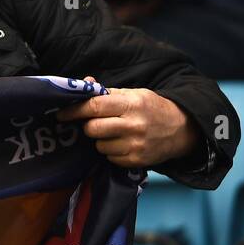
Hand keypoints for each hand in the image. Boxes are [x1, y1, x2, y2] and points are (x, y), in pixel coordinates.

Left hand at [57, 79, 197, 168]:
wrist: (182, 129)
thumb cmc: (152, 108)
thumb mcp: (134, 94)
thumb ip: (107, 92)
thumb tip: (84, 83)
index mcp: (131, 104)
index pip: (94, 107)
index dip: (74, 110)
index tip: (61, 113)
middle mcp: (133, 125)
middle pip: (92, 129)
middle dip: (88, 126)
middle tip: (94, 123)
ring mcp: (135, 145)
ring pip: (99, 145)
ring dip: (100, 140)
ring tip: (114, 133)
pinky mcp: (136, 161)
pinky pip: (110, 157)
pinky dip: (111, 151)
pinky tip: (122, 143)